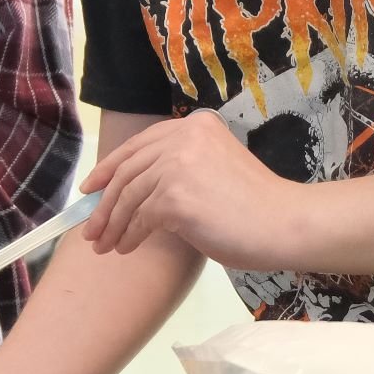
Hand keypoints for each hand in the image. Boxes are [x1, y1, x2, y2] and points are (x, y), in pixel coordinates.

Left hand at [82, 111, 300, 266]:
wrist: (283, 223)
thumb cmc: (255, 205)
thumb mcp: (213, 170)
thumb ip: (179, 170)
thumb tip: (131, 193)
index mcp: (195, 125)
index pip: (139, 145)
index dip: (109, 168)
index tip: (90, 189)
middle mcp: (183, 137)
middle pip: (128, 171)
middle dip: (104, 204)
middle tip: (91, 230)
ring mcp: (177, 165)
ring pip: (129, 197)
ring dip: (113, 225)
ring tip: (105, 246)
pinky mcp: (174, 197)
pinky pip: (140, 219)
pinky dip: (130, 235)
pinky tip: (127, 248)